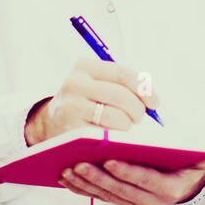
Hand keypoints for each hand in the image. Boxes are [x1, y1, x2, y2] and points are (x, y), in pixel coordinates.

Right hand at [26, 57, 158, 145]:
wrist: (48, 123)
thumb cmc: (84, 102)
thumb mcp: (96, 85)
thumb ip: (121, 85)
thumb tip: (153, 100)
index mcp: (84, 67)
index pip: (122, 74)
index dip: (143, 89)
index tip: (155, 103)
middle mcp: (74, 83)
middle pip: (120, 95)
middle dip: (137, 110)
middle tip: (140, 118)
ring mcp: (70, 106)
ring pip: (115, 116)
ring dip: (127, 125)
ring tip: (126, 127)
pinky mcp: (70, 129)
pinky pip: (104, 135)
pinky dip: (115, 137)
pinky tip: (115, 137)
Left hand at [58, 158, 204, 204]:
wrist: (190, 185)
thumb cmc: (192, 164)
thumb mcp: (202, 156)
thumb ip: (202, 149)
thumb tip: (204, 141)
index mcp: (170, 189)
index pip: (145, 180)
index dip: (127, 172)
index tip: (109, 161)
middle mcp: (152, 202)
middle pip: (121, 189)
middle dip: (98, 177)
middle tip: (78, 164)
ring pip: (107, 195)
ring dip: (86, 184)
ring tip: (67, 170)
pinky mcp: (125, 204)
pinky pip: (101, 198)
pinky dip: (83, 189)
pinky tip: (68, 180)